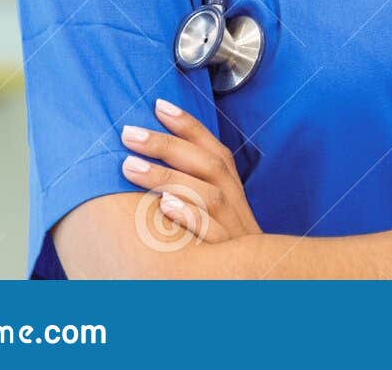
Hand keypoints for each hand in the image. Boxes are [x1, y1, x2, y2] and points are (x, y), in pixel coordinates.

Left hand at [120, 99, 260, 242]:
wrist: (263, 287)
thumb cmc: (229, 250)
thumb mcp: (219, 217)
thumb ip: (196, 191)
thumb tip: (156, 164)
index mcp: (233, 191)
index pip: (213, 149)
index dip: (188, 125)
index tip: (158, 104)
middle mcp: (235, 203)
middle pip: (207, 165)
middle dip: (167, 145)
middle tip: (129, 133)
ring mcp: (233, 228)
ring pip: (206, 194)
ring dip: (167, 176)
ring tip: (130, 167)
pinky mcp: (228, 254)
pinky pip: (211, 232)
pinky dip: (189, 216)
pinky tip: (165, 205)